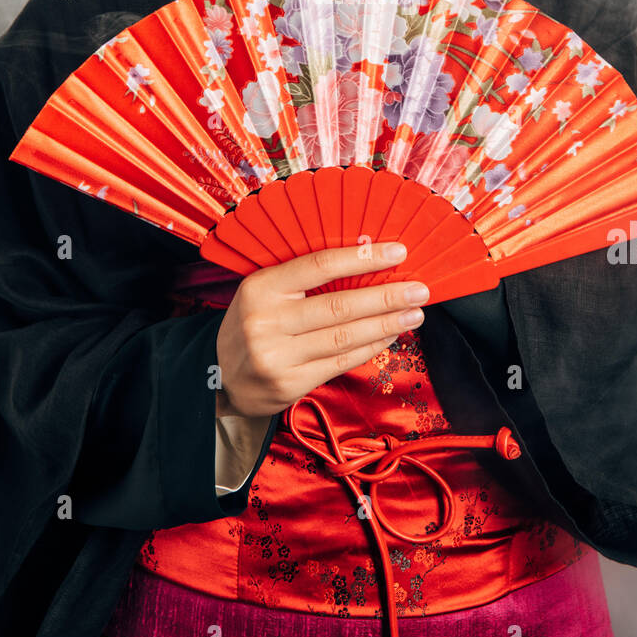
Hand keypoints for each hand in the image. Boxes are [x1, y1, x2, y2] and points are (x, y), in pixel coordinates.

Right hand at [214, 242, 429, 416]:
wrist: (216, 376)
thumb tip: (366, 260)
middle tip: (419, 289)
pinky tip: (390, 335)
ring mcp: (278, 356)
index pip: (319, 265)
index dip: (362, 258)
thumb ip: (304, 278)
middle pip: (339, 305)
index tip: (397, 252)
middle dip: (386, 296)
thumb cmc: (252, 323)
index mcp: (261, 287)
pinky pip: (340, 363)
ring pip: (345, 337)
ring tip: (414, 313)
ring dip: (386, 324)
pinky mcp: (290, 384)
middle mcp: (267, 321)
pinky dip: (370, 347)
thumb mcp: (265, 291)